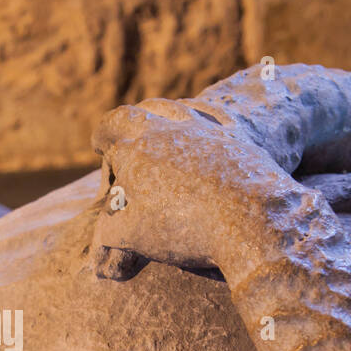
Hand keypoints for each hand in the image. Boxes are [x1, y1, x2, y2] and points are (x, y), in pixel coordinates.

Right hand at [91, 102, 303, 274]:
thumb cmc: (186, 228)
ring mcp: (203, 129)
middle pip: (132, 116)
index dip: (102, 152)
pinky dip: (198, 116)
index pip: (109, 142)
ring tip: (151, 119)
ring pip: (170, 109)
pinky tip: (198, 121)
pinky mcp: (235, 137)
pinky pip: (211, 115)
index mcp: (136, 149)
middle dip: (116, 123)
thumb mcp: (133, 235)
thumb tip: (102, 241)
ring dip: (155, 113)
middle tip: (110, 131)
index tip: (99, 151)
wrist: (251, 221)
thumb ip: (110, 231)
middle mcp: (167, 130)